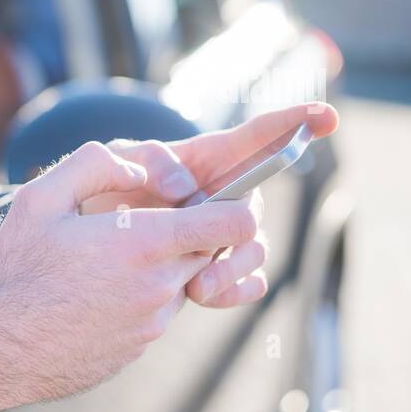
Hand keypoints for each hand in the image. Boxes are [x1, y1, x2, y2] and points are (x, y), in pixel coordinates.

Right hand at [0, 141, 260, 411]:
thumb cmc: (16, 270)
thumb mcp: (40, 198)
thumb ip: (96, 164)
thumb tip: (139, 169)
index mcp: (144, 243)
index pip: (236, 223)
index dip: (236, 206)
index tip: (207, 200)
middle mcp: (159, 286)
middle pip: (210, 251)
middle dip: (189, 233)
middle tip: (137, 225)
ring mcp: (152, 323)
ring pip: (182, 282)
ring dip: (158, 266)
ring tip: (102, 263)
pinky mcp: (138, 348)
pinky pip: (156, 314)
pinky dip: (138, 298)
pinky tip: (92, 294)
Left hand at [80, 102, 338, 307]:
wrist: (81, 242)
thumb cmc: (100, 188)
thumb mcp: (117, 159)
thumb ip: (149, 158)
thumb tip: (185, 187)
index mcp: (208, 160)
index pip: (258, 137)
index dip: (294, 123)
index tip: (329, 117)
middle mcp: (224, 195)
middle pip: (255, 208)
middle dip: (238, 229)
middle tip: (202, 254)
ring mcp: (222, 234)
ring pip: (254, 249)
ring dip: (233, 268)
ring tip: (196, 286)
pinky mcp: (214, 269)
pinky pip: (246, 282)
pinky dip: (233, 291)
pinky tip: (204, 294)